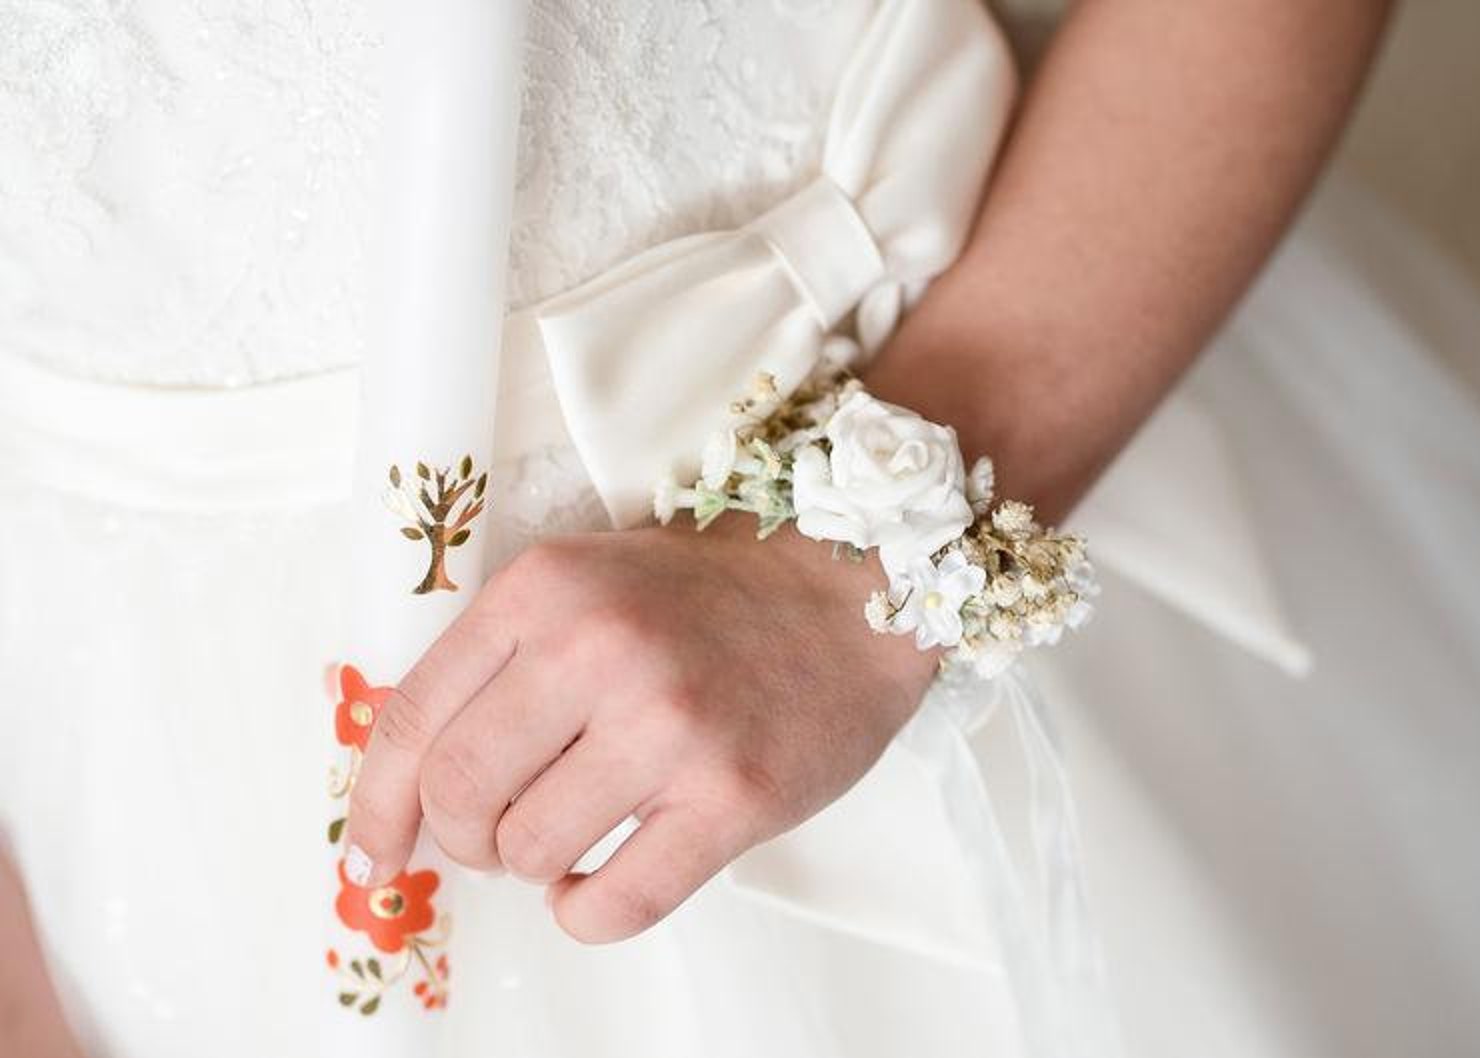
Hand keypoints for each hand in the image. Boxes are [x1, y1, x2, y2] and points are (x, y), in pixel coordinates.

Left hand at [343, 517, 937, 942]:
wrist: (855, 581)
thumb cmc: (714, 589)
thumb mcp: (589, 581)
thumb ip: (502, 661)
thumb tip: (411, 784)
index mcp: (543, 589)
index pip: (413, 718)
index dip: (376, 804)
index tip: (373, 851)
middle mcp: (596, 650)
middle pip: (459, 794)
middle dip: (460, 839)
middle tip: (496, 837)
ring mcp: (669, 726)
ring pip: (530, 854)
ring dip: (532, 868)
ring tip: (571, 836)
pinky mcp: (733, 795)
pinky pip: (615, 904)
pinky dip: (583, 914)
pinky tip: (597, 884)